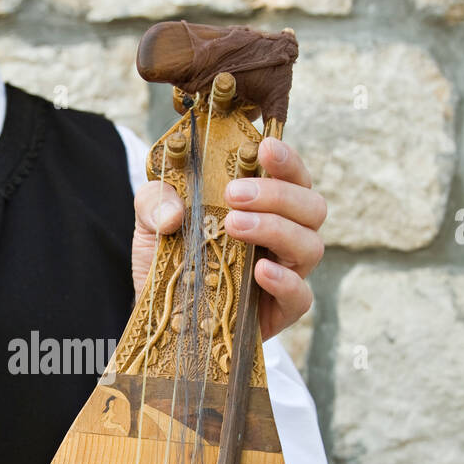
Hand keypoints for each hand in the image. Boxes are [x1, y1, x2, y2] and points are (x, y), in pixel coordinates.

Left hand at [131, 136, 325, 340]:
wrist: (160, 316)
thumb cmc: (170, 260)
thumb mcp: (151, 222)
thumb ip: (154, 201)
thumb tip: (173, 211)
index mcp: (265, 207)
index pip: (293, 177)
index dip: (287, 160)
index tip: (265, 147)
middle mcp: (284, 237)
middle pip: (312, 207)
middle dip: (278, 194)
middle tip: (234, 195)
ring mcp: (286, 274)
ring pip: (311, 246)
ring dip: (276, 229)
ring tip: (235, 226)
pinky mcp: (280, 311)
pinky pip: (300, 296)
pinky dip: (284, 281)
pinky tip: (259, 271)